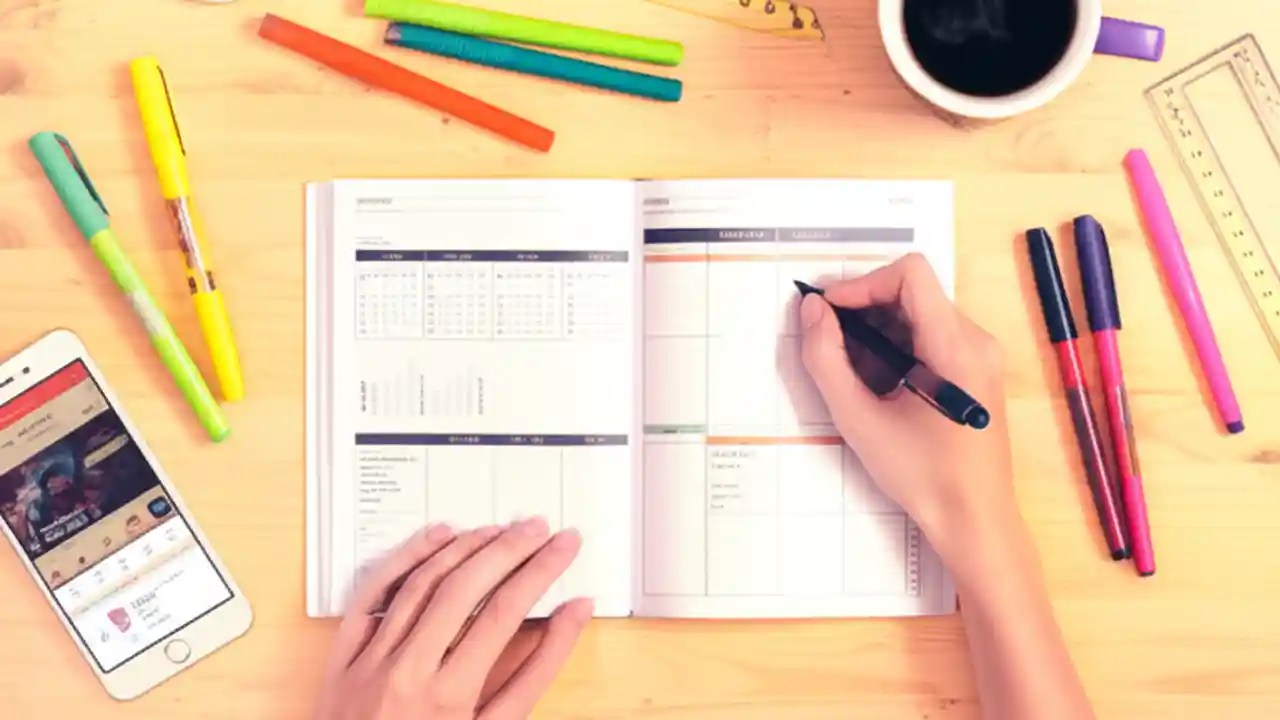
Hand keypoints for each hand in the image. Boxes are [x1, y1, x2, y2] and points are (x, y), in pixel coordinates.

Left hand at [316, 519, 593, 719]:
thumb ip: (532, 675)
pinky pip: (372, 596)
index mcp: (449, 700)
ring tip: (499, 530)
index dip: (541, 571)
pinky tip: (435, 538)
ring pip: (420, 583)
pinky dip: (404, 560)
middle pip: (464, 588)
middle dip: (509, 548)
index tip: (564, 548)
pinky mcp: (344, 659)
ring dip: (464, 548)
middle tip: (539, 529)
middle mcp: (406, 673)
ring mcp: (371, 662)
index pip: (505, 613)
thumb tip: (569, 618)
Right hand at [799, 254, 1016, 554]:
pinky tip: (874, 379)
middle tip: (826, 336)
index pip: (910, 274)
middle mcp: (976, 341)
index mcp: (956, 346)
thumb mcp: (861, 420)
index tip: (828, 310)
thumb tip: (812, 310)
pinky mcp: (975, 371)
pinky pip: (931, 335)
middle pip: (913, 290)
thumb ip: (827, 360)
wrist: (974, 520)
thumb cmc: (923, 477)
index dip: (862, 283)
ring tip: (846, 363)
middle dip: (864, 305)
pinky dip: (896, 343)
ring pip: (919, 312)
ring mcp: (980, 356)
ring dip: (877, 326)